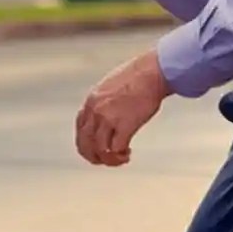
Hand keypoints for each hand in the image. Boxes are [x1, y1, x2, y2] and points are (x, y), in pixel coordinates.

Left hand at [75, 50, 171, 165]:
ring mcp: (108, 118)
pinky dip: (120, 156)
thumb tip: (111, 111)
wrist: (152, 71)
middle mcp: (95, 111)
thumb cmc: (139, 76)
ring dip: (108, 159)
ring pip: (99, 150)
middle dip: (92, 156)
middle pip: (84, 143)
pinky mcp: (124, 125)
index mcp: (92, 100)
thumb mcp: (112, 85)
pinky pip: (115, 149)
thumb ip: (106, 100)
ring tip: (121, 158)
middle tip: (105, 160)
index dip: (87, 141)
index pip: (80, 127)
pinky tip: (127, 154)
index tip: (98, 146)